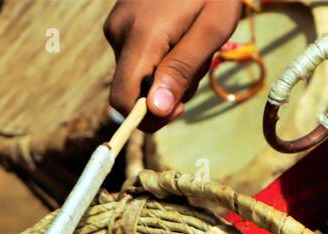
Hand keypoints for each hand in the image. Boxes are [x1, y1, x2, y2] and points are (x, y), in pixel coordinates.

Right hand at [105, 0, 242, 130]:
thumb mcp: (211, 30)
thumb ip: (182, 70)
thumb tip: (155, 110)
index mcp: (140, 36)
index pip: (123, 101)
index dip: (149, 117)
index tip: (180, 107)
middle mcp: (119, 33)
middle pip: (133, 91)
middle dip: (167, 92)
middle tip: (198, 64)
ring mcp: (117, 25)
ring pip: (139, 75)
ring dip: (168, 74)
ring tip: (193, 43)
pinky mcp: (121, 22)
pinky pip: (138, 58)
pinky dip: (162, 59)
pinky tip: (181, 36)